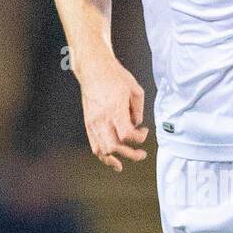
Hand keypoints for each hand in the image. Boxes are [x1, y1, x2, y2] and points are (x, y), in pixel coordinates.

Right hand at [79, 55, 148, 171]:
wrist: (93, 68)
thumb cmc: (113, 75)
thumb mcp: (135, 90)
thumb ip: (138, 110)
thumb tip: (136, 124)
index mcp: (115, 109)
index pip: (127, 135)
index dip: (139, 138)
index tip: (144, 132)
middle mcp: (102, 118)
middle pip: (114, 147)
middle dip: (130, 154)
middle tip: (140, 154)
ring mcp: (93, 122)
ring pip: (101, 150)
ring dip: (112, 160)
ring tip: (121, 164)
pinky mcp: (88, 122)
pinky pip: (93, 144)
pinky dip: (101, 154)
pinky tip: (109, 158)